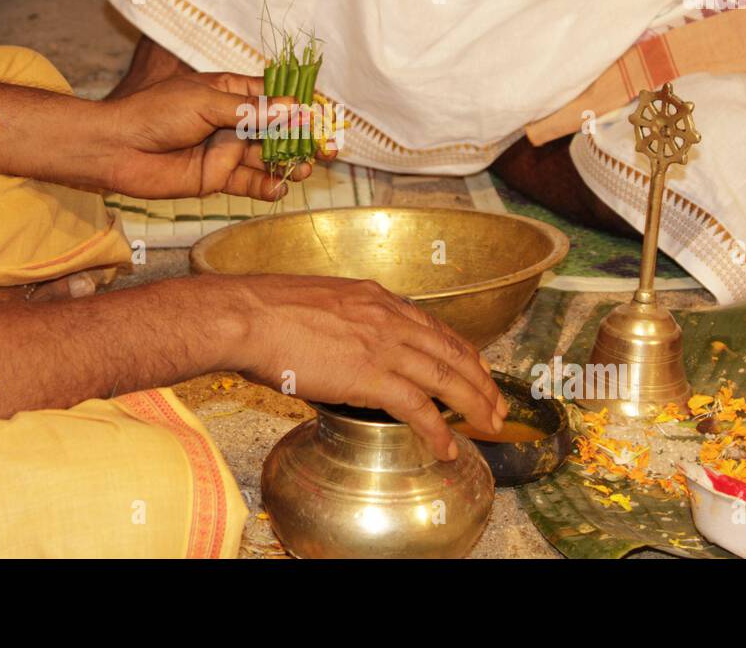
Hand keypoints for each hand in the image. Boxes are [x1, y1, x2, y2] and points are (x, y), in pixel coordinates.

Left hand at [95, 72, 315, 199]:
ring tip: (304, 170)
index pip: (274, 96)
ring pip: (267, 158)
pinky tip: (278, 188)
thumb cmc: (155, 113)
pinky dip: (265, 187)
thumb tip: (291, 108)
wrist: (118, 148)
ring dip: (288, 164)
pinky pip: (248, 184)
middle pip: (277, 130)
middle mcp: (232, 121)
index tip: (322, 116)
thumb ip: (249, 110)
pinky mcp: (216, 178)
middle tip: (327, 150)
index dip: (299, 106)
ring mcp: (225, 151)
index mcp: (230, 92)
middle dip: (302, 140)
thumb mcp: (205, 101)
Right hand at [221, 274, 507, 460]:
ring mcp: (382, 345)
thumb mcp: (318, 302)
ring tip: (489, 424)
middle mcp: (387, 317)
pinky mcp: (370, 375)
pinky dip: (436, 428)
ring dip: (473, 403)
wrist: (249, 316)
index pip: (433, 326)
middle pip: (450, 351)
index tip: (475, 367)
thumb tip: (342, 340)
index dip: (460, 350)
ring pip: (444, 377)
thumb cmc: (267, 311)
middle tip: (497, 404)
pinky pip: (417, 407)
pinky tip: (446, 445)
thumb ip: (342, 319)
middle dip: (479, 380)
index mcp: (375, 299)